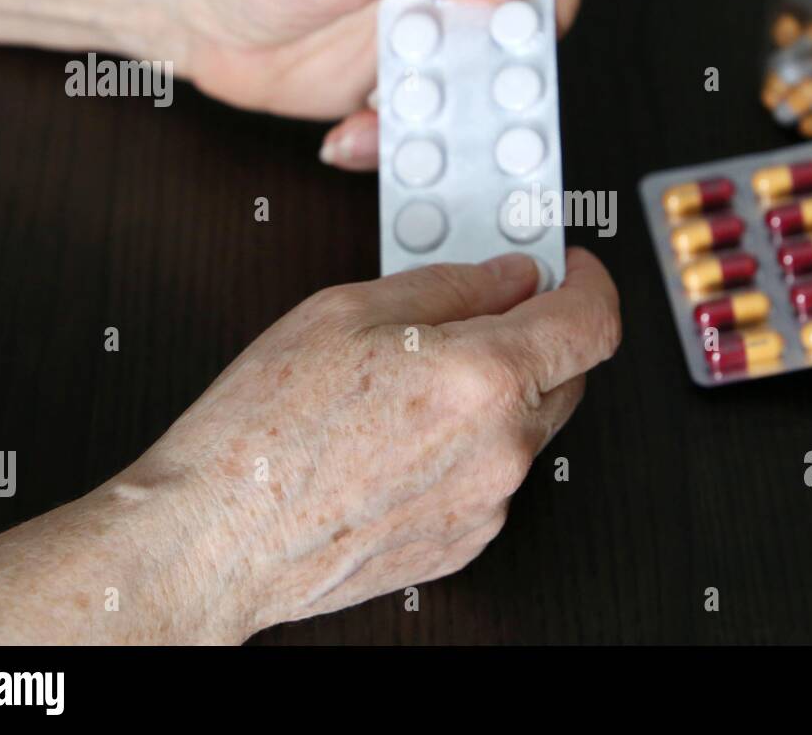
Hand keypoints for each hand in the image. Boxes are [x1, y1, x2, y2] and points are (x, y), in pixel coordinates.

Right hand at [124, 249, 618, 637]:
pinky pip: (496, 474)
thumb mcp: (349, 311)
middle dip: (540, 334)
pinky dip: (473, 444)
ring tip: (414, 384)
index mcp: (484, 378)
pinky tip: (404, 435)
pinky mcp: (466, 541)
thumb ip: (451, 284)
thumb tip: (511, 275)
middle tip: (482, 313)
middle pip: (571, 373)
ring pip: (530, 425)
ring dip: (500, 392)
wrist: (217, 538)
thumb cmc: (265, 430)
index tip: (574, 270)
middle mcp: (503, 447)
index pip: (594, 321)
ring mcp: (489, 502)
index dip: (591, 283)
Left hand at [161, 0, 588, 169]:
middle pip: (521, 27)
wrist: (183, 13)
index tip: (530, 32)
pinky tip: (351, 131)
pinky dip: (396, 140)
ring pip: (477, 88)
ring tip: (385, 119)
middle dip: (503, 75)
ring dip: (446, 120)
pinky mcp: (392, 83)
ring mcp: (419, 34)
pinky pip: (427, 123)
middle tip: (466, 97)